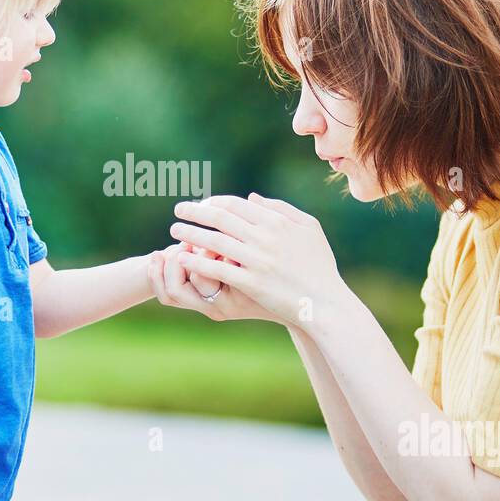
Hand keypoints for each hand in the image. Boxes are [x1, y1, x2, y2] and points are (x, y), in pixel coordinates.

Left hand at [168, 193, 352, 325]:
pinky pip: (217, 269)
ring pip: (214, 241)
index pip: (235, 204)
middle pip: (220, 218)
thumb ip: (281, 209)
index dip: (213, 202)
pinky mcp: (251, 283)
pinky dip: (197, 261)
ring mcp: (257, 261)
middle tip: (178, 210)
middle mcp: (265, 237)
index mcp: (277, 222)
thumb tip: (251, 197)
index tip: (201, 204)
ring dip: (190, 233)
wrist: (325, 303)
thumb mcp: (309, 229)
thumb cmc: (319, 266)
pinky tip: (183, 257)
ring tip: (174, 231)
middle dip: (195, 211)